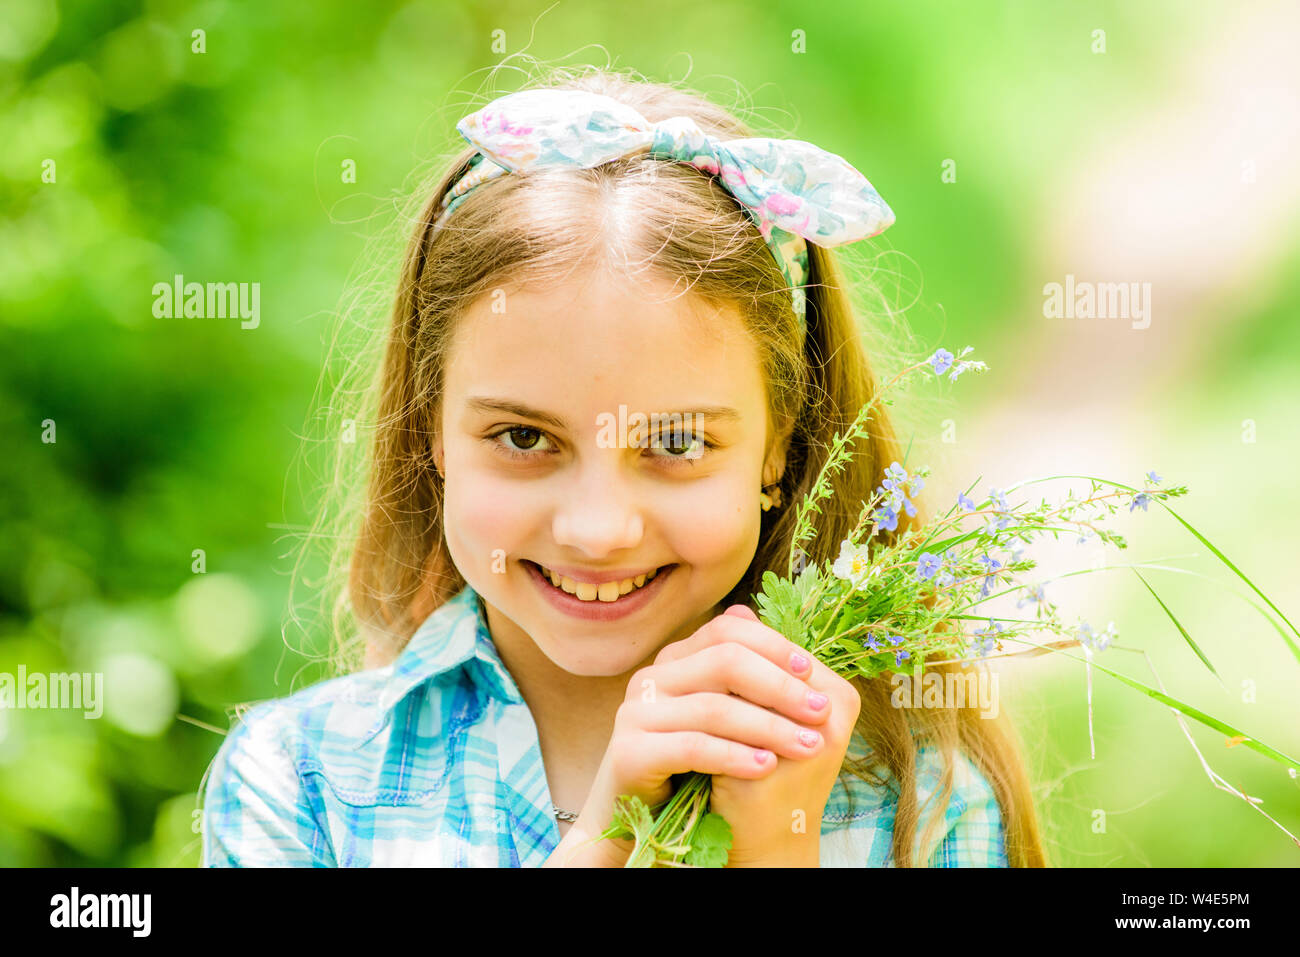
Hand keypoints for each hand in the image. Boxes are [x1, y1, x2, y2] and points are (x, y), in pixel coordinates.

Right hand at [570, 603, 847, 866]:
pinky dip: (735, 756)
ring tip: (807, 746)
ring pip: (713, 706)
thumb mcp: (731, 718)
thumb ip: (751, 681)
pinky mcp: (631, 752)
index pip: (727, 631)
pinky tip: (766, 766)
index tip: (810, 672)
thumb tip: (796, 649)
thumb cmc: (702, 768)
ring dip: (769, 726)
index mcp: (676, 660)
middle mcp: (652, 678)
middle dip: (780, 686)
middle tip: (820, 712)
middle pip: (724, 661)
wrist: (654, 826)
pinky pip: (693, 746)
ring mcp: (637, 713)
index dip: (772, 647)